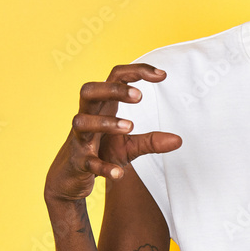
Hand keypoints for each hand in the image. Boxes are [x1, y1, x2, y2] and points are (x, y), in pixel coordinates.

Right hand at [45, 63, 182, 203]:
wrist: (70, 178)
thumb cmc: (100, 151)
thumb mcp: (128, 146)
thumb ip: (151, 141)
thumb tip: (179, 141)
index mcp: (102, 106)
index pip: (114, 77)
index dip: (137, 71)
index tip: (163, 75)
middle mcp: (87, 117)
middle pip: (88, 91)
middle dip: (113, 90)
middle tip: (140, 97)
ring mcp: (79, 140)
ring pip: (82, 122)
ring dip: (105, 123)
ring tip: (130, 126)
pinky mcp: (78, 163)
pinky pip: (87, 161)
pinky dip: (102, 167)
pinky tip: (119, 173)